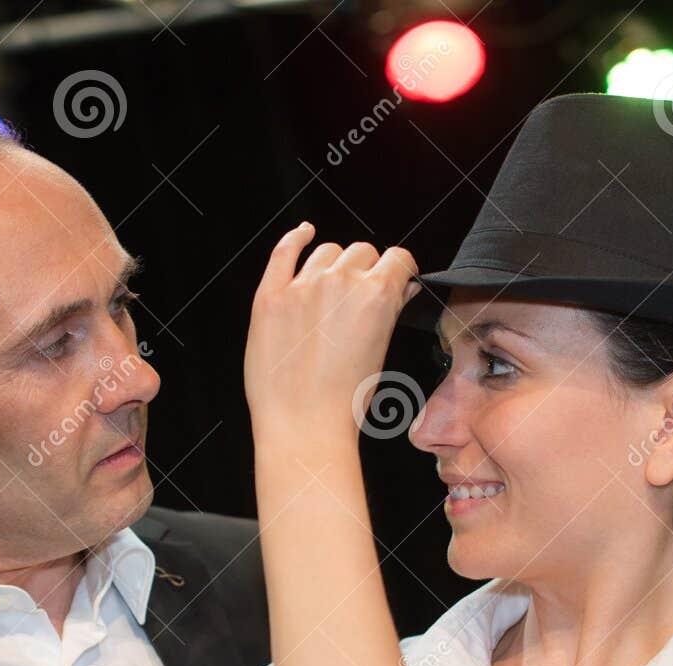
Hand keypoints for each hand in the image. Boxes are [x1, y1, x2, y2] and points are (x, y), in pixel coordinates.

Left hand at [244, 222, 418, 441]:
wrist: (303, 426)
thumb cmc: (345, 402)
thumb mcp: (381, 353)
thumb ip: (390, 311)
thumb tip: (402, 288)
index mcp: (377, 295)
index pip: (397, 258)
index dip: (400, 268)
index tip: (398, 276)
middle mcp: (340, 281)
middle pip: (362, 252)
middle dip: (367, 268)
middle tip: (360, 294)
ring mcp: (301, 285)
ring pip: (327, 250)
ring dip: (335, 261)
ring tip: (332, 284)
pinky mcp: (270, 296)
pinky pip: (283, 252)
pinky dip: (296, 237)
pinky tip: (304, 233)